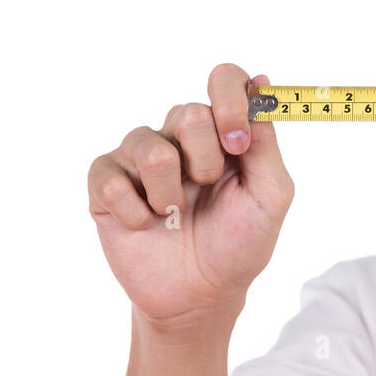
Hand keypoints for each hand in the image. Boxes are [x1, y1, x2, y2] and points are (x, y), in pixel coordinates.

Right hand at [88, 63, 294, 334]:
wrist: (202, 295)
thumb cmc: (240, 243)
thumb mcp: (270, 196)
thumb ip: (265, 143)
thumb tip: (262, 84)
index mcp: (223, 132)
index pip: (224, 79)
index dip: (230, 98)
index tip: (236, 140)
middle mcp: (180, 136)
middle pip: (188, 111)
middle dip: (206, 159)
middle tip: (208, 188)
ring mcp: (139, 159)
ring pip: (148, 146)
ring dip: (170, 192)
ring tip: (176, 214)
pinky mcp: (105, 185)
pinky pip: (111, 179)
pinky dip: (135, 211)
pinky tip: (146, 226)